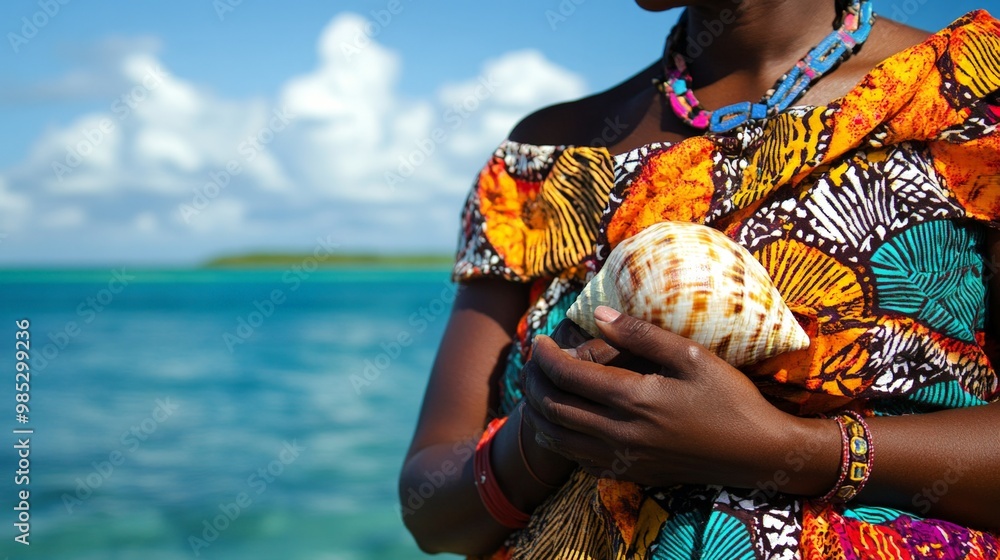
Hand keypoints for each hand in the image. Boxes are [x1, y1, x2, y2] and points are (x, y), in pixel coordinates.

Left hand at [520, 306, 818, 489]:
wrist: (757, 453)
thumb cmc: (729, 398)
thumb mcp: (692, 355)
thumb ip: (641, 334)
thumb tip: (599, 315)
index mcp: (634, 398)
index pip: (566, 375)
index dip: (544, 355)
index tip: (539, 339)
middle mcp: (620, 433)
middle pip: (552, 407)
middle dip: (532, 382)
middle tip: (531, 362)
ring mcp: (623, 459)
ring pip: (558, 438)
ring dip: (538, 412)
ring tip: (537, 388)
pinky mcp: (630, 475)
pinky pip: (577, 460)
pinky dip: (559, 439)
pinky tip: (564, 422)